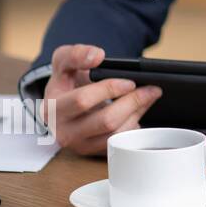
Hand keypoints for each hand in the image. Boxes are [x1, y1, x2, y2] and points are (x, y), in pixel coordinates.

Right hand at [41, 44, 161, 155]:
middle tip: (152, 90)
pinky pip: (120, 143)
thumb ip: (75, 54)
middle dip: (134, 102)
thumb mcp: (63, 62)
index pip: (83, 100)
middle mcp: (63, 132)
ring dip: (138, 114)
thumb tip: (96, 56)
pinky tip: (138, 112)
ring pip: (116, 133)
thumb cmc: (65, 81)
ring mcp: (79, 145)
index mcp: (53, 109)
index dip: (110, 89)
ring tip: (148, 97)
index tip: (130, 82)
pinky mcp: (94, 152)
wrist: (63, 103)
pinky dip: (134, 127)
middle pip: (106, 120)